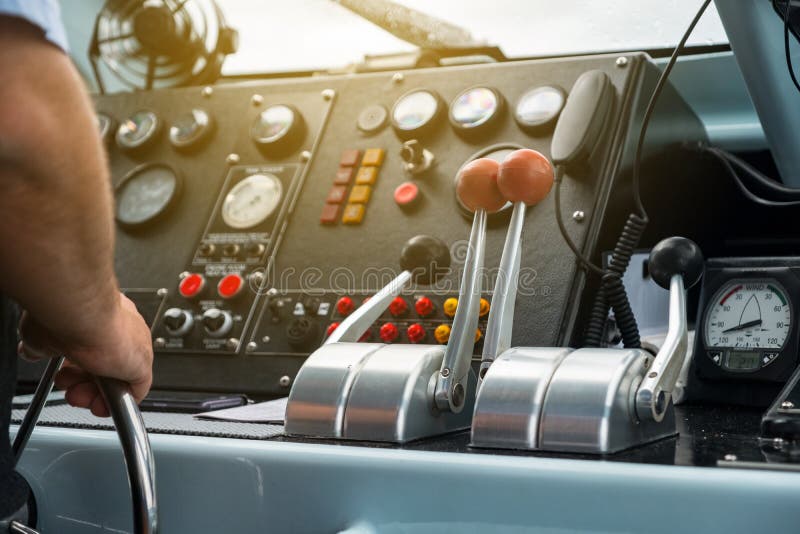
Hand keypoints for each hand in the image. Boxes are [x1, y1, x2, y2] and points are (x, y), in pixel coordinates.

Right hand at [18, 293, 153, 416]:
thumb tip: (30, 350)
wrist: (80, 312)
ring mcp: (134, 346)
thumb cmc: (62, 314)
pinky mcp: (143, 363)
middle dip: (80, 381)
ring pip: (116, 378)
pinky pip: (134, 390)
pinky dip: (114, 401)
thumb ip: (40, 345)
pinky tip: (99, 405)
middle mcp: (121, 329)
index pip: (93, 347)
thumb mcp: (42, 335)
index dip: (74, 366)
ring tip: (75, 395)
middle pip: (104, 365)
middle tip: (66, 386)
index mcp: (101, 316)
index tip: (60, 373)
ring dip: (92, 393)